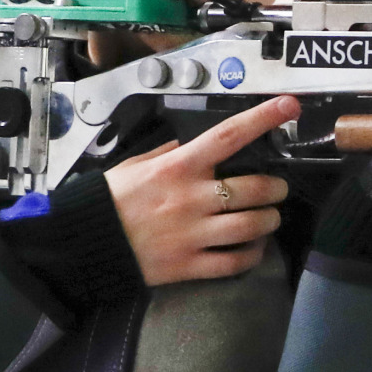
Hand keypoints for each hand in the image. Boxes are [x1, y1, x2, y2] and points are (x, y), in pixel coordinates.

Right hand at [106, 97, 297, 284]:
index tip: (288, 106)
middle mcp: (190, 198)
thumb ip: (172, 153)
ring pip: (252, 226)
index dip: (261, 119)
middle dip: (276, 187)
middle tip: (278, 188)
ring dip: (270, 220)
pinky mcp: (189, 265)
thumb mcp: (137, 165)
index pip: (228, 136)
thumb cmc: (111, 200)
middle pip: (254, 188)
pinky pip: (235, 261)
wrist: (83, 245)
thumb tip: (197, 141)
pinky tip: (253, 247)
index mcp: (178, 167)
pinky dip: (253, 254)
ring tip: (270, 217)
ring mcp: (192, 234)